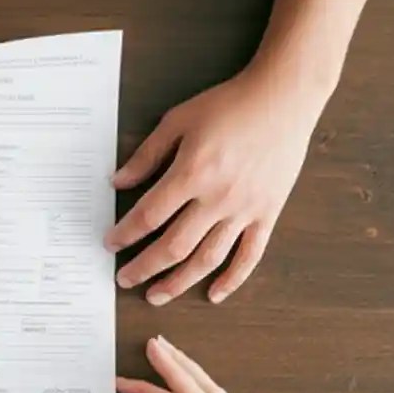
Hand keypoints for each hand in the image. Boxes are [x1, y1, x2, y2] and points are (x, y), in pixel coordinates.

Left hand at [106, 66, 324, 304]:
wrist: (283, 98)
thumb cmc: (229, 105)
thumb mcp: (178, 121)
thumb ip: (146, 156)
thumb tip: (118, 182)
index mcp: (192, 173)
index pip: (149, 216)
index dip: (126, 234)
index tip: (111, 244)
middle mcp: (218, 198)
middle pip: (173, 246)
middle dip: (144, 267)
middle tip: (124, 278)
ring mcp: (245, 210)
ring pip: (207, 259)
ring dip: (179, 282)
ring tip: (156, 294)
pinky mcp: (268, 214)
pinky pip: (249, 256)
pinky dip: (232, 279)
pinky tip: (214, 294)